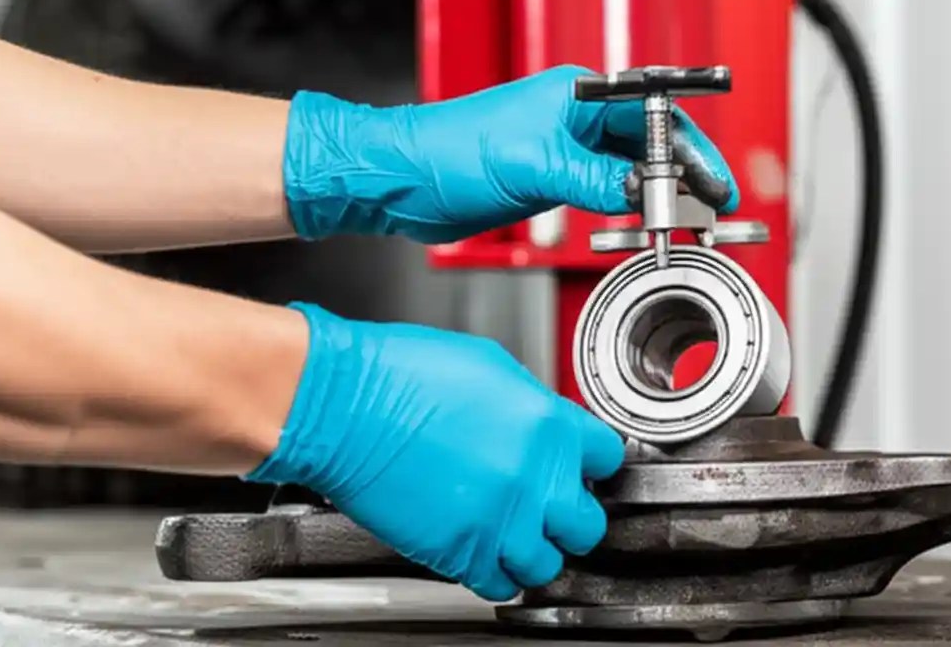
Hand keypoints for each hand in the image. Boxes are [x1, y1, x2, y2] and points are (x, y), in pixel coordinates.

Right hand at [246, 303, 625, 600]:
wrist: (343, 405)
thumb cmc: (401, 375)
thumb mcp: (490, 366)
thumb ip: (531, 405)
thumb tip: (543, 427)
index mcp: (548, 425)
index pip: (608, 459)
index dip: (592, 465)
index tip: (580, 470)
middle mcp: (533, 478)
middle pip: (587, 525)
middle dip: (570, 518)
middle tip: (550, 509)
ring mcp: (499, 520)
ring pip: (548, 564)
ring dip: (533, 551)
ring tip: (513, 534)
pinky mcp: (460, 551)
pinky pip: (499, 585)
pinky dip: (494, 574)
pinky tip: (483, 551)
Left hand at [282, 65, 738, 242]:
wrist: (407, 180)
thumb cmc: (451, 150)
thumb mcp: (533, 165)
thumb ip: (593, 180)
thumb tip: (639, 194)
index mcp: (579, 96)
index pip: (657, 116)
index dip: (692, 149)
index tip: (714, 181)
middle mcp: (579, 119)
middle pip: (653, 145)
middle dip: (687, 176)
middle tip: (715, 207)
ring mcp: (569, 150)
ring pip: (634, 171)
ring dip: (661, 196)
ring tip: (689, 221)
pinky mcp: (557, 179)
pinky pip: (609, 192)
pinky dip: (631, 209)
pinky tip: (645, 226)